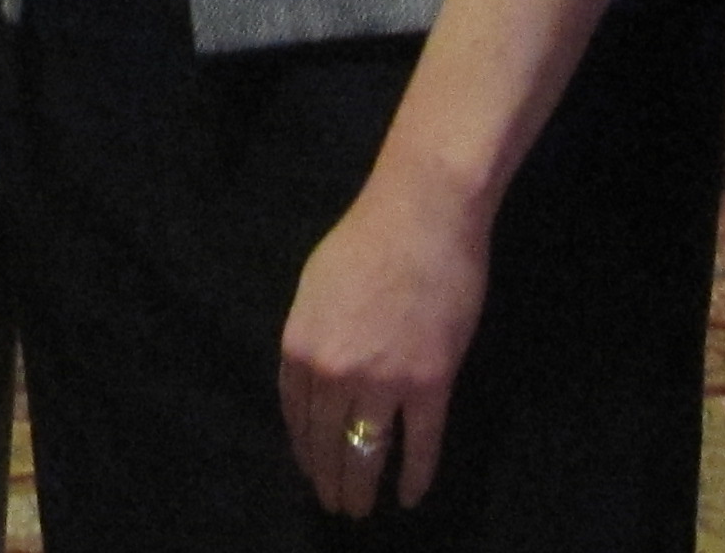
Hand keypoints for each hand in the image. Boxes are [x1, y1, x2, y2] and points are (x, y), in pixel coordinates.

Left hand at [279, 159, 491, 521]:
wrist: (422, 216)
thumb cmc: (366, 239)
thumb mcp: (315, 288)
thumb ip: (311, 337)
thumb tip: (313, 377)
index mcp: (299, 346)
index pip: (295, 415)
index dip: (303, 448)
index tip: (310, 467)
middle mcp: (333, 372)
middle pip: (325, 441)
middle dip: (328, 478)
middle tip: (335, 504)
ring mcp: (382, 381)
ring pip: (366, 451)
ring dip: (362, 487)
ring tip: (362, 508)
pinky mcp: (429, 384)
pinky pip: (421, 444)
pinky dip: (416, 476)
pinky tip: (410, 496)